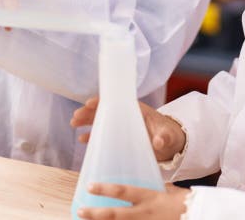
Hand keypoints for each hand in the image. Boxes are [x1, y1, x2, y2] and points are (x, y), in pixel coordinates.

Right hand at [71, 97, 186, 162]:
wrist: (171, 143)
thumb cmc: (170, 135)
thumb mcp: (168, 135)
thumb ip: (163, 137)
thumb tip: (159, 141)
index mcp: (137, 110)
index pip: (117, 102)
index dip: (102, 101)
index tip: (89, 103)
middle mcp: (127, 116)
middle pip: (105, 110)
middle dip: (89, 112)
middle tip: (75, 116)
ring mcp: (123, 127)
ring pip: (101, 120)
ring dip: (87, 121)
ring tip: (74, 124)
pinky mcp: (121, 138)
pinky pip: (104, 135)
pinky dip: (93, 136)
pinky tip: (83, 138)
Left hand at [76, 183, 188, 219]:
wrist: (199, 216)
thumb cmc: (185, 203)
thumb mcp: (170, 190)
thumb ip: (156, 188)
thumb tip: (147, 183)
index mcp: (149, 198)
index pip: (123, 191)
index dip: (105, 189)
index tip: (90, 186)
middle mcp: (145, 213)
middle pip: (115, 215)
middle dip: (95, 214)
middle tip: (80, 211)